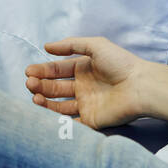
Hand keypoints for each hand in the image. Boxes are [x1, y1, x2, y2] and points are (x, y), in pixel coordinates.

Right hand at [25, 36, 150, 129]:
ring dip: (44, 100)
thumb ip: (71, 45)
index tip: (29, 71)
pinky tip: (44, 110)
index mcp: (84, 69)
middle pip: (56, 87)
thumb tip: (47, 46)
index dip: (43, 70)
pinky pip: (69, 122)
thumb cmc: (120, 63)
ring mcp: (85, 104)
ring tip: (34, 96)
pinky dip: (54, 118)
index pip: (59, 70)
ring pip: (58, 105)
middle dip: (41, 84)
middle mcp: (83, 86)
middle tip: (29, 83)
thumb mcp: (96, 45)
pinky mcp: (89, 120)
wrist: (138, 87)